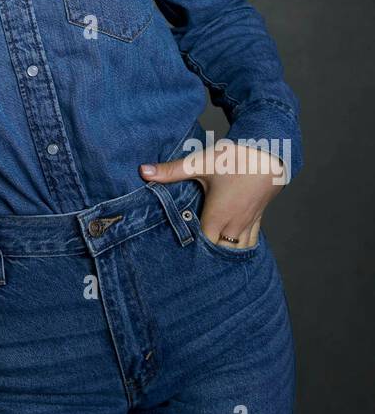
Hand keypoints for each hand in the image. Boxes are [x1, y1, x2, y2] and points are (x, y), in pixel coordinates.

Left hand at [138, 139, 287, 248]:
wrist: (270, 151)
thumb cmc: (235, 158)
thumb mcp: (200, 163)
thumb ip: (171, 171)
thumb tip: (142, 171)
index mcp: (218, 216)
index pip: (203, 246)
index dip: (191, 253)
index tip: (178, 256)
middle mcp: (234, 224)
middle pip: (220, 254)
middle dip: (208, 258)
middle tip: (191, 262)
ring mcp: (248, 222)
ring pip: (237, 250)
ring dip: (225, 254)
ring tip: (211, 260)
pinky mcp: (258, 217)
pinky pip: (251, 241)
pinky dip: (241, 247)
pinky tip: (233, 247)